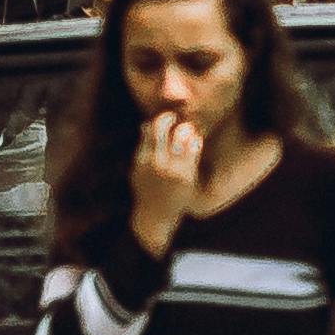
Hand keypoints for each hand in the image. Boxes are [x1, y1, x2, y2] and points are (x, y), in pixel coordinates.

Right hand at [125, 111, 205, 254]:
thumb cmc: (147, 191)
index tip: (169, 117)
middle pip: (163, 128)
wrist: (155, 217)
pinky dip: (196, 141)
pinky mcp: (186, 177)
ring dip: (186, 129)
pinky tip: (196, 142)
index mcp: (142, 159)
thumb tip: (145, 124)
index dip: (160, 119)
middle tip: (178, 117)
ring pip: (181, 136)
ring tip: (189, 130)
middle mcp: (155, 162)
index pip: (150, 129)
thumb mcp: (138, 170)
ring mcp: (171, 169)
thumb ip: (142, 147)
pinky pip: (193, 150)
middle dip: (171, 118)